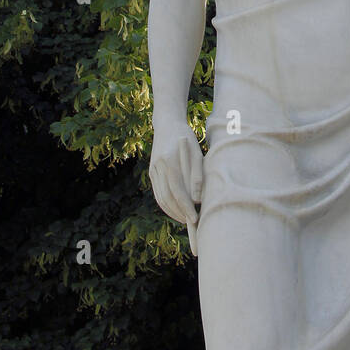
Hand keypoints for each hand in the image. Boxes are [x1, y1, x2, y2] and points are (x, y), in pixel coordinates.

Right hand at [149, 122, 203, 254]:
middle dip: (180, 213)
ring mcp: (153, 170)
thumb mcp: (197, 153)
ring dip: (172, 212)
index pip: (178, 191)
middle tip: (192, 224)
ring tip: (185, 220)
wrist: (167, 125)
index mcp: (170, 161)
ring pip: (161, 197)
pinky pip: (158, 193)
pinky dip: (166, 205)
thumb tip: (197, 199)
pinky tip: (176, 210)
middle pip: (168, 197)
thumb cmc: (187, 139)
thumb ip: (197, 175)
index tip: (195, 219)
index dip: (186, 207)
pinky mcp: (151, 172)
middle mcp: (158, 167)